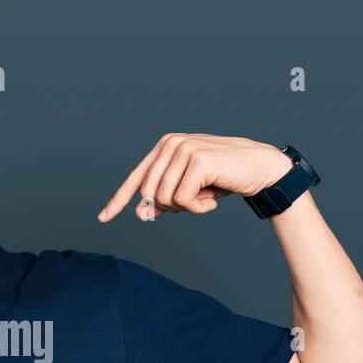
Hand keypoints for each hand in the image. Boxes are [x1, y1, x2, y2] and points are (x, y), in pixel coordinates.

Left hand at [96, 134, 292, 222]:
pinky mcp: (197, 160)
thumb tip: (143, 213)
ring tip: (207, 196)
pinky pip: (183, 201)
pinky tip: (214, 197)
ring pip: (165, 199)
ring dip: (188, 208)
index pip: (136, 178)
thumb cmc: (223, 178)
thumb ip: (165, 198)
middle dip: (170, 207)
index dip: (118, 201)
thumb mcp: (190, 189)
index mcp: (164, 147)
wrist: (259, 168)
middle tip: (195, 201)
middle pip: (149, 195)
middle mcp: (170, 144)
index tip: (102, 218)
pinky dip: (199, 208)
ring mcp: (183, 149)